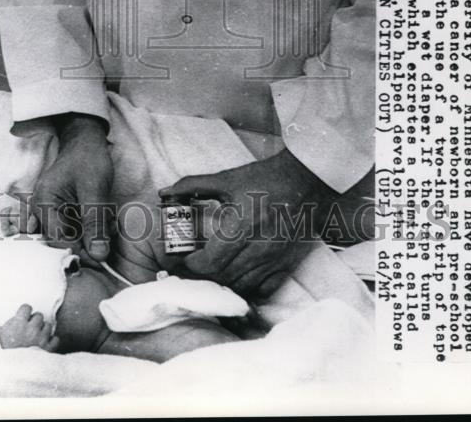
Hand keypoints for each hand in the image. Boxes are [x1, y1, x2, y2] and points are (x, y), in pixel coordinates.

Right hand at [0, 304, 59, 351]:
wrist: (8, 369)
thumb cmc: (3, 351)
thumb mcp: (1, 334)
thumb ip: (9, 324)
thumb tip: (11, 320)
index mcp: (19, 323)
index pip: (27, 307)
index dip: (25, 312)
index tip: (23, 316)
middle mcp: (32, 329)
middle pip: (39, 315)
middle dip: (34, 321)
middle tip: (29, 328)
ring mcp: (41, 339)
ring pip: (48, 326)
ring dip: (43, 330)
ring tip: (36, 337)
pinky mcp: (47, 349)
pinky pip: (55, 339)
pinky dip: (52, 341)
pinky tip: (45, 343)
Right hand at [29, 113, 113, 260]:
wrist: (85, 142)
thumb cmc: (87, 159)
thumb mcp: (94, 190)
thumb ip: (95, 223)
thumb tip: (99, 255)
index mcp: (44, 205)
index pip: (59, 241)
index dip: (81, 251)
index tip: (102, 254)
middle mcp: (43, 212)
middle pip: (65, 242)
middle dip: (89, 240)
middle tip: (108, 229)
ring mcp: (52, 213)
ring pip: (74, 238)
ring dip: (93, 233)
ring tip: (107, 218)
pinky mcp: (63, 213)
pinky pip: (78, 230)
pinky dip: (92, 227)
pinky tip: (104, 216)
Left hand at [160, 150, 333, 299]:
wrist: (306, 181)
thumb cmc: (264, 179)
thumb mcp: (227, 179)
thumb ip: (193, 185)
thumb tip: (164, 192)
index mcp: (240, 227)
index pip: (208, 263)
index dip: (190, 266)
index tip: (181, 260)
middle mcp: (257, 249)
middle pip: (222, 279)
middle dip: (202, 277)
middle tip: (189, 270)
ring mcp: (273, 261)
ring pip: (241, 289)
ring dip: (222, 285)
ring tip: (210, 275)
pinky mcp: (286, 266)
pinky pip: (264, 291)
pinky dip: (247, 291)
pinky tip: (236, 282)